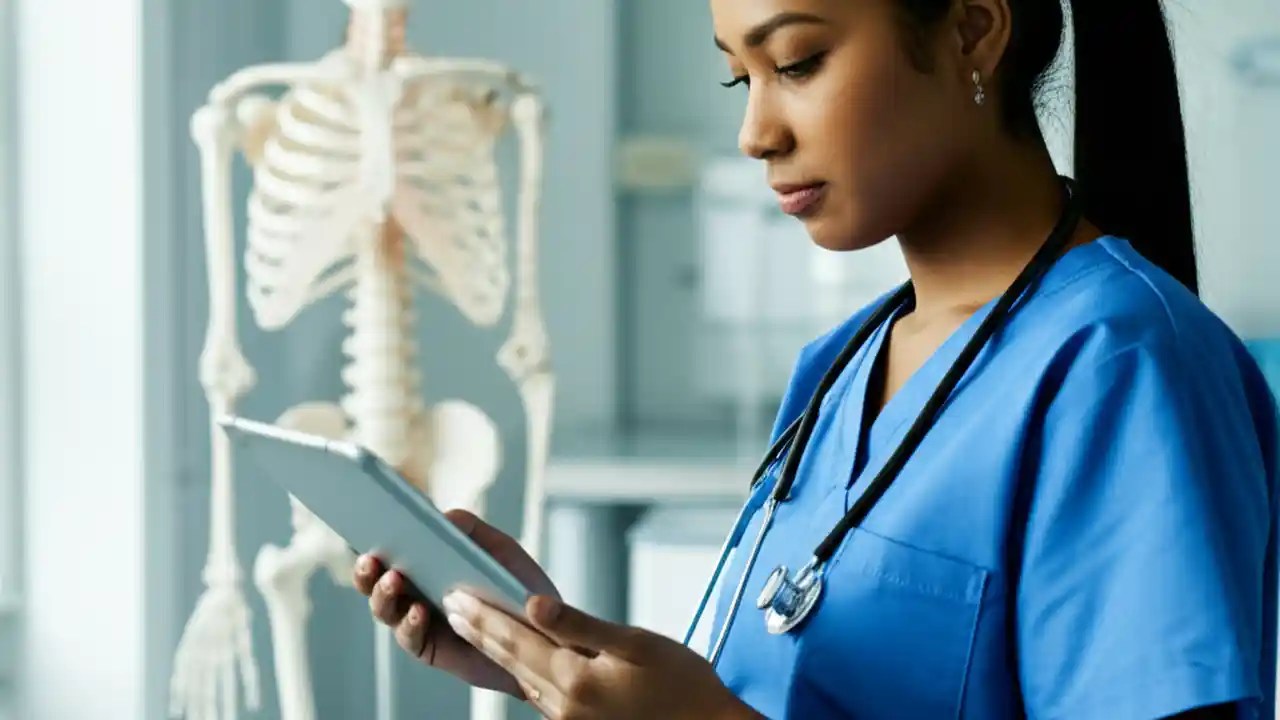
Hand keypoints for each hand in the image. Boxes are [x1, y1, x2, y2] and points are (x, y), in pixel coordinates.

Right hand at [351, 509, 559, 696]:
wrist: (542, 634)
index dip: (371, 533)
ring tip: (394, 579)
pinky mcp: (427, 646)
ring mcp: (416, 618)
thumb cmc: (517, 585)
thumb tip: (441, 516)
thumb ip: (471, 530)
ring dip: (383, 593)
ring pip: (385, 607)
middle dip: (368, 567)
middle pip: (375, 578)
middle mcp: (412, 589)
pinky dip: (410, 622)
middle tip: (372, 556)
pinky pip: (409, 636)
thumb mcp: (498, 549)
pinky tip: (419, 611)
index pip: (389, 545)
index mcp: (424, 561)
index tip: (366, 521)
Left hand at [442, 591, 761, 719]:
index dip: (483, 615)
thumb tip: (534, 603)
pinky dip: (519, 670)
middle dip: (478, 631)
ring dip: (493, 650)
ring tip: (473, 626)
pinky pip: (539, 693)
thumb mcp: (636, 644)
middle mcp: (564, 704)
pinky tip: (517, 660)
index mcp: (575, 679)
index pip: (515, 640)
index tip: (456, 595)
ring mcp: (570, 719)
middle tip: (450, 605)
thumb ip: (580, 624)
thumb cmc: (682, 685)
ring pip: (520, 677)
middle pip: (509, 660)